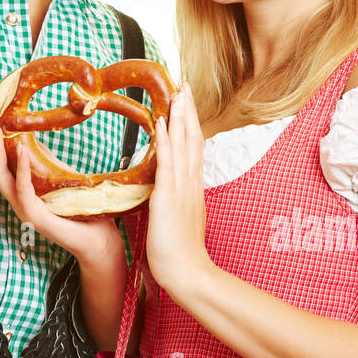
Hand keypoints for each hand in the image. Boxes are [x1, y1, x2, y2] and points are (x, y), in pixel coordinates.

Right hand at [0, 109, 123, 265]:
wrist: (98, 239)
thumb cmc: (80, 212)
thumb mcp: (59, 177)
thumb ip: (44, 161)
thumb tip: (31, 138)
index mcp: (21, 191)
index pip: (1, 161)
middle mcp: (18, 200)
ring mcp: (23, 209)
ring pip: (2, 176)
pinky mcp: (34, 216)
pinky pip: (23, 188)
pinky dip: (21, 167)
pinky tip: (20, 148)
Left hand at [144, 84, 210, 291]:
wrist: (187, 273)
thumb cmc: (180, 253)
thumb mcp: (178, 221)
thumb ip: (175, 204)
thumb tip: (166, 195)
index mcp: (192, 189)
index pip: (192, 149)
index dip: (190, 124)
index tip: (186, 103)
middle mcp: (190, 183)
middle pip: (192, 139)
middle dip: (188, 111)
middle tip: (184, 85)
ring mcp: (181, 188)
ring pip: (184, 145)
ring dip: (180, 117)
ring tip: (177, 92)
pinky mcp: (169, 196)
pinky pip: (168, 162)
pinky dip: (167, 140)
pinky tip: (164, 122)